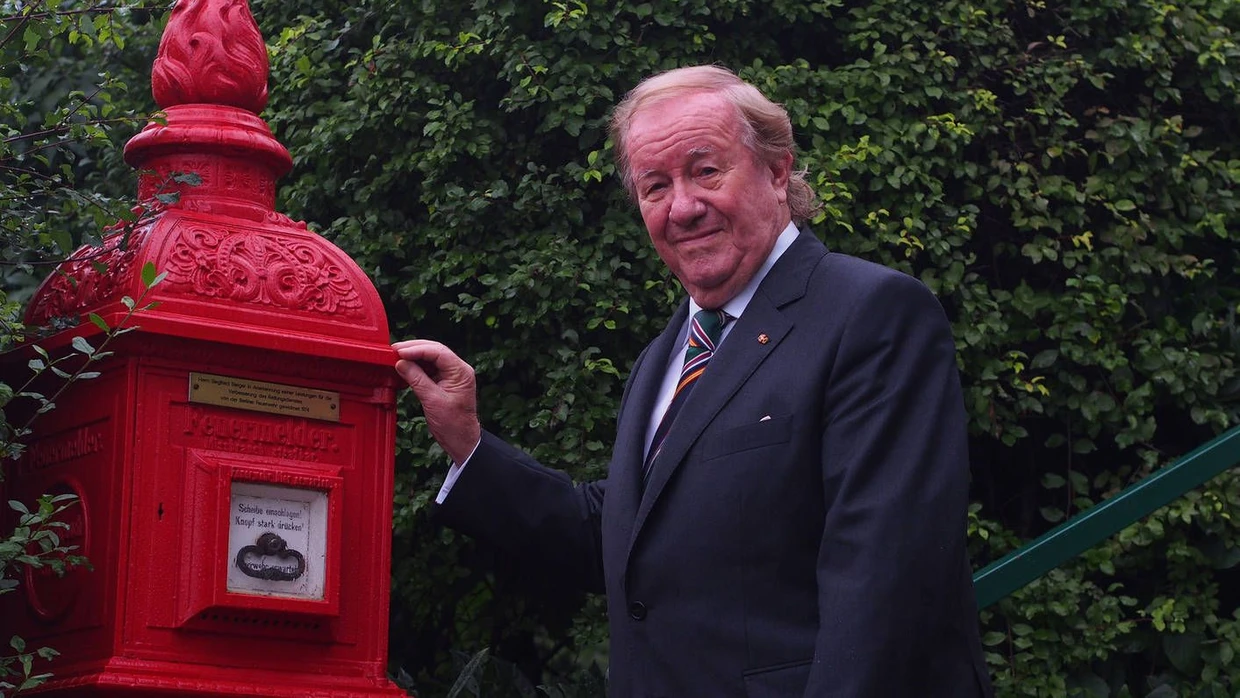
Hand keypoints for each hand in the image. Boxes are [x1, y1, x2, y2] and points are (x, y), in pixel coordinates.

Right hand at [392, 339, 481, 464]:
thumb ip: (417, 379)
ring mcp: (451, 374)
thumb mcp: (432, 400)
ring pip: (430, 357)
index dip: (417, 349)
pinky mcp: (443, 381)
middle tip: (394, 350)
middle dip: (413, 349)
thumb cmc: (453, 424)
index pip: (438, 352)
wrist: (460, 439)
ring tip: (395, 357)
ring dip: (413, 356)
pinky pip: (428, 368)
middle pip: (434, 350)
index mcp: (460, 372)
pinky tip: (403, 367)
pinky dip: (415, 366)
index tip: (400, 352)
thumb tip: (401, 363)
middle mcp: (458, 369)